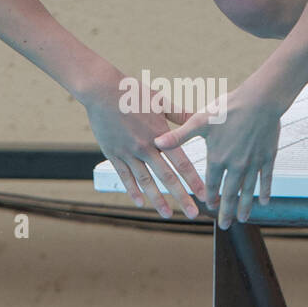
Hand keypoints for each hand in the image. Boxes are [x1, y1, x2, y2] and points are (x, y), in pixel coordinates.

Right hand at [84, 85, 205, 218]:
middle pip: (167, 177)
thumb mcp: (160, 101)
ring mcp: (128, 152)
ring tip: (168, 215)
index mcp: (160, 134)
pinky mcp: (113, 154)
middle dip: (182, 197)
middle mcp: (145, 147)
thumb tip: (201, 119)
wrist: (101, 91)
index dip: (194, 180)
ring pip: (146, 181)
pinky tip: (140, 203)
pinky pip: (125, 176)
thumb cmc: (133, 93)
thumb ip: (181, 115)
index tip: (206, 195)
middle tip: (194, 214)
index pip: (182, 162)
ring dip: (158, 200)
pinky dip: (133, 190)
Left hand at [153, 82, 280, 227]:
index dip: (210, 197)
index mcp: (217, 157)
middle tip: (225, 226)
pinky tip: (263, 202)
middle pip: (230, 193)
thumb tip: (156, 143)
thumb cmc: (229, 108)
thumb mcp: (200, 120)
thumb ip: (179, 135)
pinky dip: (264, 192)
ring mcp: (253, 163)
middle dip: (227, 211)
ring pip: (248, 190)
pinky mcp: (267, 157)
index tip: (209, 208)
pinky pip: (265, 179)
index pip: (211, 184)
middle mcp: (235, 165)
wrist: (260, 100)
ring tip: (243, 220)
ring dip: (244, 206)